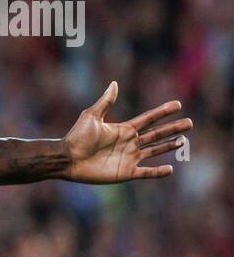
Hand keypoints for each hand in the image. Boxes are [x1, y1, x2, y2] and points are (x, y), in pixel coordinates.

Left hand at [63, 82, 191, 183]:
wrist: (67, 158)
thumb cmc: (76, 137)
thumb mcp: (91, 116)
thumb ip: (105, 101)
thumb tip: (114, 83)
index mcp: (123, 129)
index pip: (148, 119)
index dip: (162, 112)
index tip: (177, 104)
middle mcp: (129, 143)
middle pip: (157, 134)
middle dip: (173, 129)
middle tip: (190, 123)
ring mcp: (129, 157)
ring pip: (155, 151)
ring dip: (169, 146)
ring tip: (183, 140)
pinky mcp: (126, 172)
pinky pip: (146, 172)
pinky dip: (158, 172)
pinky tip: (170, 169)